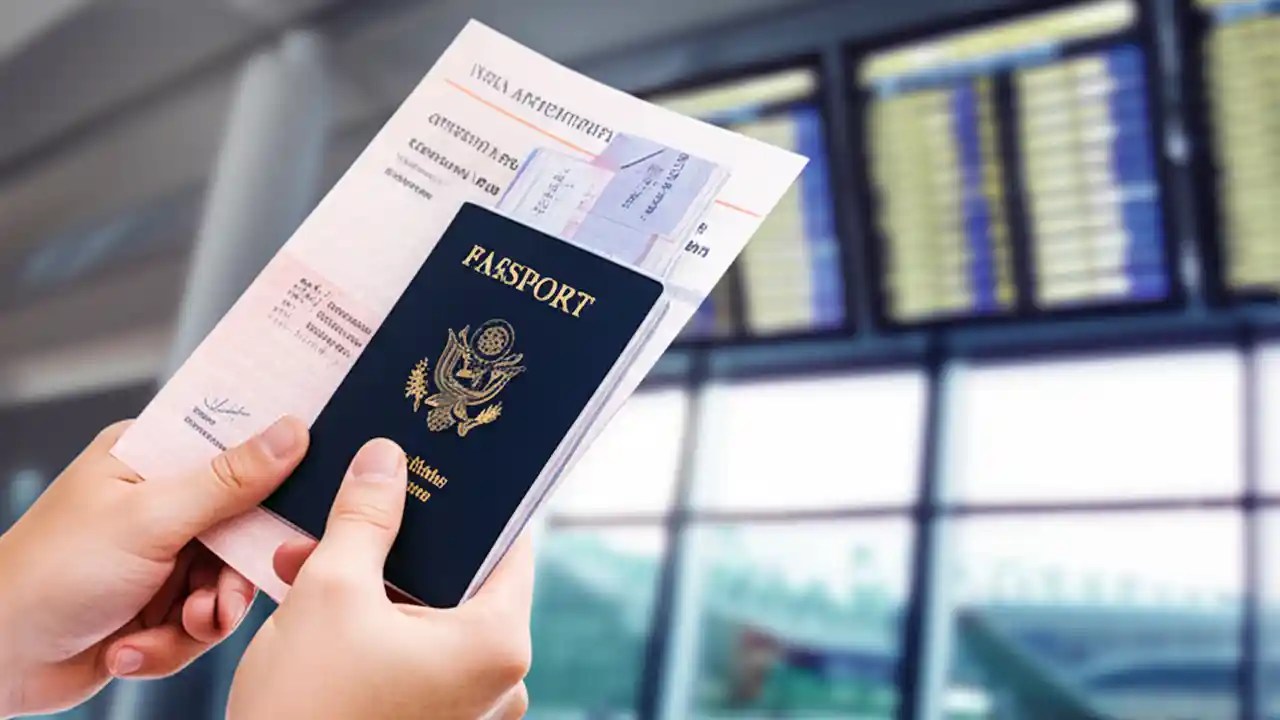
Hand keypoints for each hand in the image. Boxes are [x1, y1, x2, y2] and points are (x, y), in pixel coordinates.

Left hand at [0, 416, 309, 716]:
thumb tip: (291, 432)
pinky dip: (177, 642)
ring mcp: (163, 554)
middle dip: (234, 571)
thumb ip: (229, 479)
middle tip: (223, 595)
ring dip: (206, 615)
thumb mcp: (151, 519)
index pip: (233, 442)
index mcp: (151, 457)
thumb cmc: (51, 575)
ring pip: (230, 579)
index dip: (273, 465)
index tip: (305, 485)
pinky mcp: (161, 603)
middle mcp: (160, 501)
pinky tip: (136, 648)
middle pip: (246, 523)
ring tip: (178, 628)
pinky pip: (206, 619)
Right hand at [228, 439, 533, 719]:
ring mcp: (467, 710)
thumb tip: (385, 461)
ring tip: (307, 559)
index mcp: (498, 643)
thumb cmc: (306, 713)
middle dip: (395, 544)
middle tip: (347, 511)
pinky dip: (372, 628)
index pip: (508, 543)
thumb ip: (364, 518)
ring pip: (427, 618)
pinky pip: (413, 656)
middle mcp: (499, 681)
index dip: (470, 502)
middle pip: (459, 579)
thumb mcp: (330, 593)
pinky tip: (314, 605)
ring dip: (370, 584)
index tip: (435, 470)